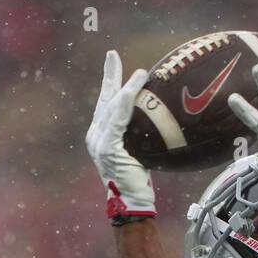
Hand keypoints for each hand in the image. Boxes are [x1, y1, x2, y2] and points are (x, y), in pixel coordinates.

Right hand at [86, 50, 155, 219]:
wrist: (132, 203)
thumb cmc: (140, 182)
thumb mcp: (140, 153)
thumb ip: (141, 136)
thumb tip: (162, 120)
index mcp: (101, 136)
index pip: (106, 105)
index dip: (110, 83)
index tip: (114, 62)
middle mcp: (96, 136)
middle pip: (104, 99)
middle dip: (109, 76)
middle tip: (112, 54)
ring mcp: (99, 142)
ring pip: (112, 107)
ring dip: (126, 87)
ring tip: (139, 73)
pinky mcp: (108, 148)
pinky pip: (116, 121)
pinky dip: (124, 105)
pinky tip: (131, 91)